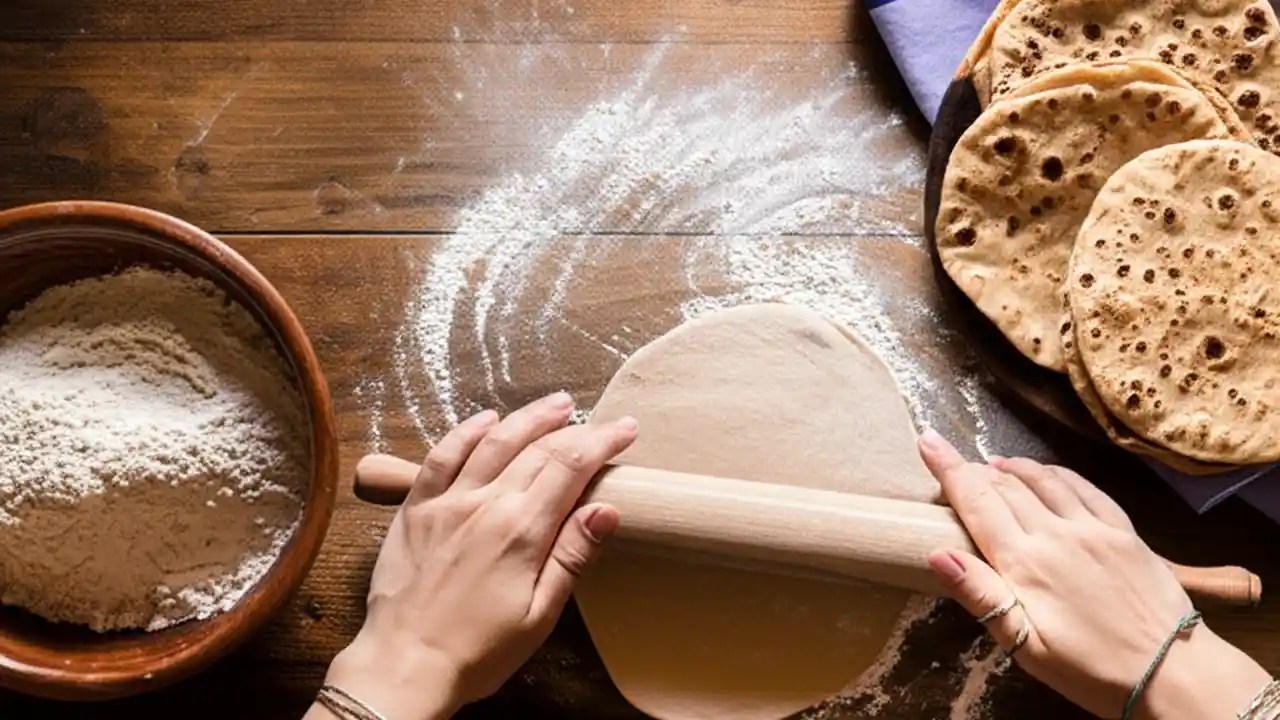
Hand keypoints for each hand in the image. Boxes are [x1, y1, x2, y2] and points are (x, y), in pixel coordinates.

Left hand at [319, 393, 637, 719]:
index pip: (571, 467)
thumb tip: (606, 510)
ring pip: (494, 442)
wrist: (404, 666)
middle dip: (577, 429)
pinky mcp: (415, 508)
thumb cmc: (477, 652)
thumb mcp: (539, 614)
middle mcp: (485, 505)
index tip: (625, 430)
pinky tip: (486, 419)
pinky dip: (466, 432)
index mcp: (521, 532)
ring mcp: (446, 502)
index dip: (602, 442)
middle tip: (603, 419)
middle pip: (538, 449)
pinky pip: (441, 455)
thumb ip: (571, 556)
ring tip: (557, 404)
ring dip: (528, 418)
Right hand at [918, 430, 1268, 719]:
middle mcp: (1056, 534)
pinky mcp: (1123, 531)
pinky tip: (1048, 473)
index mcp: (1025, 563)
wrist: (1172, 674)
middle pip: (1005, 487)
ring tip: (992, 464)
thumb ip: (981, 595)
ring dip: (1012, 468)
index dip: (948, 469)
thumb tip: (937, 553)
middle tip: (951, 458)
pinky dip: (1057, 473)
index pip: (977, 502)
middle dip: (972, 468)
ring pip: (1043, 480)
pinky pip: (1084, 487)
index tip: (928, 441)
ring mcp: (1093, 528)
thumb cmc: (1090, 669)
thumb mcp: (1024, 645)